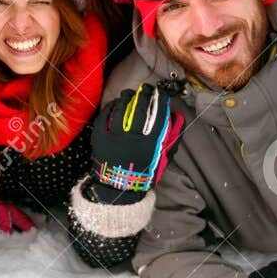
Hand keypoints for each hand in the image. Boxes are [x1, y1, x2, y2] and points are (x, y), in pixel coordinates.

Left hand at [88, 84, 174, 204]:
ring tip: (130, 94)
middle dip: (145, 94)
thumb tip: (176, 116)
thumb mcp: (162, 158)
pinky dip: (111, 107)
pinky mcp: (100, 137)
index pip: (159, 114)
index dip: (160, 100)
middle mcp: (133, 136)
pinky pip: (105, 115)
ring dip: (127, 98)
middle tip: (147, 89)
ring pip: (122, 108)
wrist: (119, 188)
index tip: (161, 94)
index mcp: (150, 142)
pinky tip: (116, 103)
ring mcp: (115, 136)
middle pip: (140, 107)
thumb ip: (171, 138)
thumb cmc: (143, 172)